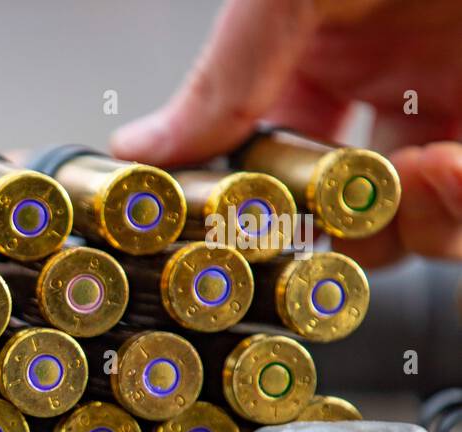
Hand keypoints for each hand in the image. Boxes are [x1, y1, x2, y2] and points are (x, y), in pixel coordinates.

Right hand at [110, 0, 461, 266]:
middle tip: (333, 213)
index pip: (269, 158)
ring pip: (418, 223)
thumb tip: (145, 148)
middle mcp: (389, 90)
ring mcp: (454, 110)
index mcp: (320, 55)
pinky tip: (448, 171)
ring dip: (408, 224)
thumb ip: (223, 74)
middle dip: (337, 230)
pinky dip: (458, 211)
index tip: (242, 222)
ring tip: (414, 177)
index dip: (254, 200)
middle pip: (345, 212)